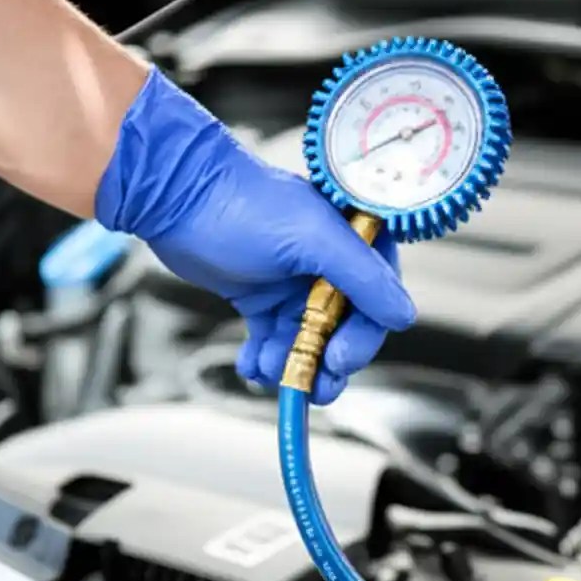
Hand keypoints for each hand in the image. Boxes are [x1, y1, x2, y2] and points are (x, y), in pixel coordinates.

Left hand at [96, 67, 416, 404]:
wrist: (175, 195)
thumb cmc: (245, 205)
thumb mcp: (313, 239)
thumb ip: (364, 276)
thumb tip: (404, 316)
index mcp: (352, 240)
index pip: (379, 297)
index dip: (365, 334)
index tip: (341, 358)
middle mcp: (330, 263)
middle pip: (346, 326)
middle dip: (330, 360)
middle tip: (315, 385)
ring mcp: (295, 281)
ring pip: (309, 339)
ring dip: (294, 365)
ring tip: (271, 374)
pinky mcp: (261, 296)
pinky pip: (275, 338)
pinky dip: (266, 359)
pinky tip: (253, 368)